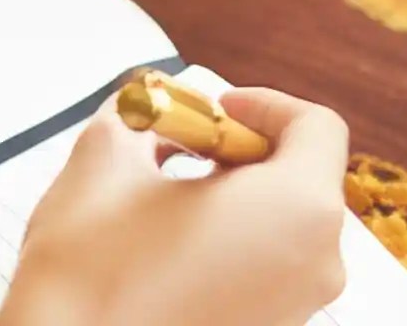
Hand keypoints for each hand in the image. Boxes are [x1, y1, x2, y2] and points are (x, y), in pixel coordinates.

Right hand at [0, 87, 349, 325]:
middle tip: (181, 145)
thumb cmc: (90, 279)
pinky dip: (229, 242)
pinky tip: (167, 244)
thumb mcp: (106, 159)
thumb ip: (138, 110)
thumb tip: (150, 102)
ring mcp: (295, 309)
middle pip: (304, 178)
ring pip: (284, 227)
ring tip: (164, 196)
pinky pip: (266, 270)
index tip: (215, 109)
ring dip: (233, 196)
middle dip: (243, 150)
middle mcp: (316, 266)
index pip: (316, 128)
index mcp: (296, 210)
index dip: (262, 104)